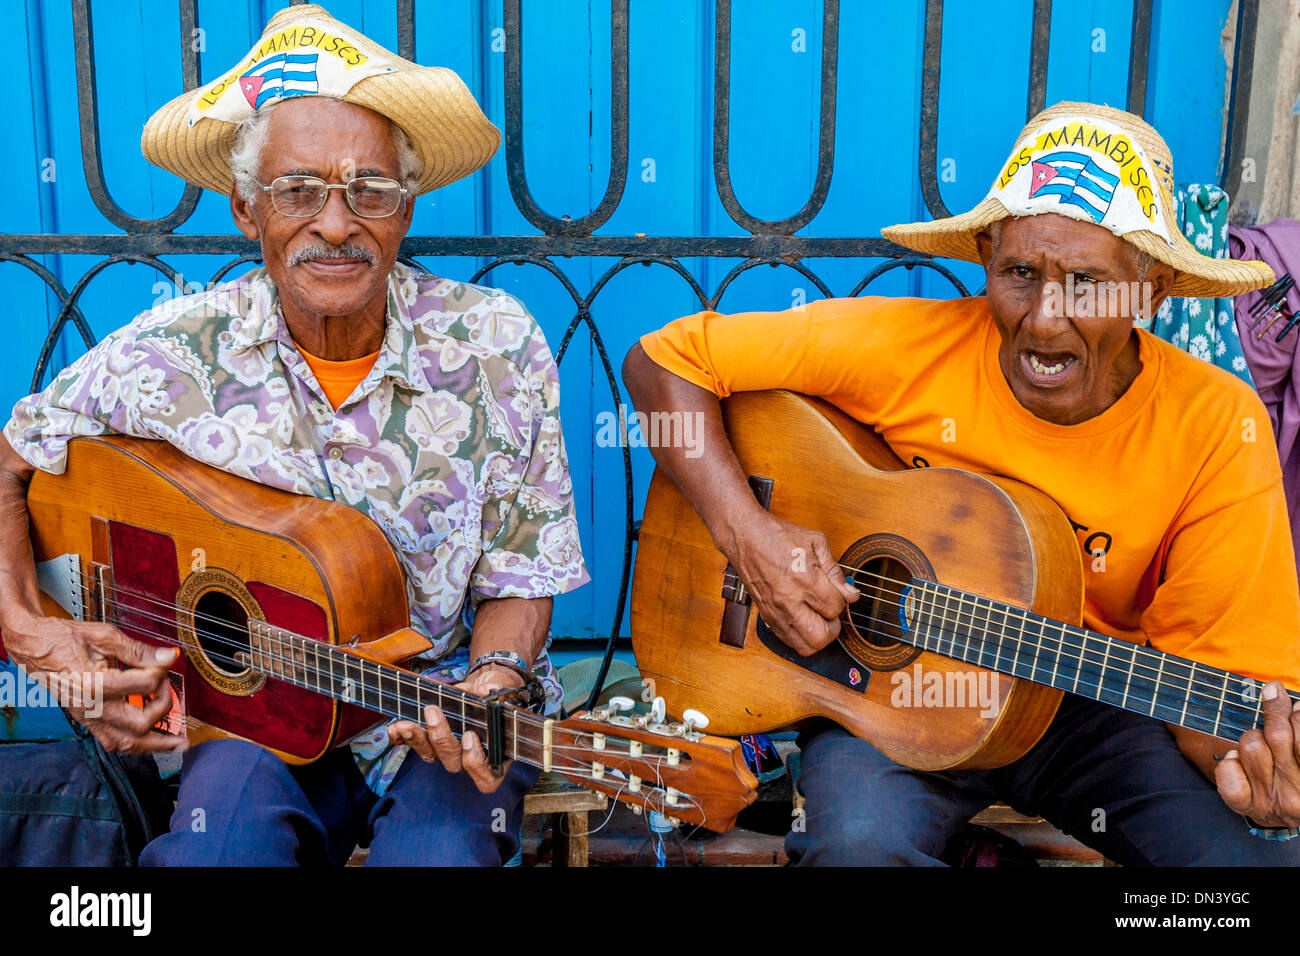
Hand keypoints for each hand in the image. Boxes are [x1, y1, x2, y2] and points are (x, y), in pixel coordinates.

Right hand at [4, 612, 183, 753]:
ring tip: (179, 743)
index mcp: (94, 684)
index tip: (166, 660)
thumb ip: (138, 650)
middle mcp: (90, 708)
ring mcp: (87, 718)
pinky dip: (134, 745)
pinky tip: (150, 742)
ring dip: (156, 744)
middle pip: (139, 723)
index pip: (144, 685)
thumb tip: (168, 657)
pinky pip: (111, 743)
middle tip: (169, 689)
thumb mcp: (104, 636)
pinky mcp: (86, 721)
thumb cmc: (64, 639)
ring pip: (126, 743)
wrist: (33, 648)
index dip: (162, 671)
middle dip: (164, 707)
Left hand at [387, 663, 524, 793]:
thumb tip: (486, 691)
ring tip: (405, 724)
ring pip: (431, 755)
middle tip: (433, 712)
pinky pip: (414, 746)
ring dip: (416, 739)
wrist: (481, 689)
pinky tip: (393, 729)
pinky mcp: (430, 743)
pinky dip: (402, 739)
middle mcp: (469, 760)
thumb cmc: (496, 694)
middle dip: (440, 738)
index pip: (486, 777)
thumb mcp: (501, 688)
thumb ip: (497, 691)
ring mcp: (448, 753)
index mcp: (495, 755)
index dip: (476, 763)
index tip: (469, 736)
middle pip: (453, 763)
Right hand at [729, 512, 859, 656]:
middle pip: (821, 636)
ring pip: (805, 646)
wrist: (746, 537)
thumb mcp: (816, 543)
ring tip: (818, 618)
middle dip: (833, 627)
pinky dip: (801, 635)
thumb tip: (851, 595)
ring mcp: (776, 611)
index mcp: (804, 580)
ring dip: (817, 635)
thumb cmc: (779, 536)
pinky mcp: (766, 616)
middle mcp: (789, 600)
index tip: (836, 592)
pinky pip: (788, 640)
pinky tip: (803, 618)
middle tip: (831, 612)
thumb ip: (835, 572)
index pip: (835, 608)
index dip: (841, 601)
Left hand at [1215, 681, 1299, 827]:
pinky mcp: (1245, 804)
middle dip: (1275, 709)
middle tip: (1274, 693)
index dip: (1297, 713)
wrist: (1285, 816)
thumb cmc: (1297, 775)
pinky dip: (1229, 759)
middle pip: (1277, 734)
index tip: (1292, 699)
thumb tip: (1284, 696)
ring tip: (1260, 738)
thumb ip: (1296, 729)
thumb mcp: (1299, 754)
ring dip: (1254, 734)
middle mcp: (1297, 795)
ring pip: (1252, 745)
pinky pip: (1229, 770)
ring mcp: (1271, 801)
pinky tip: (1238, 759)